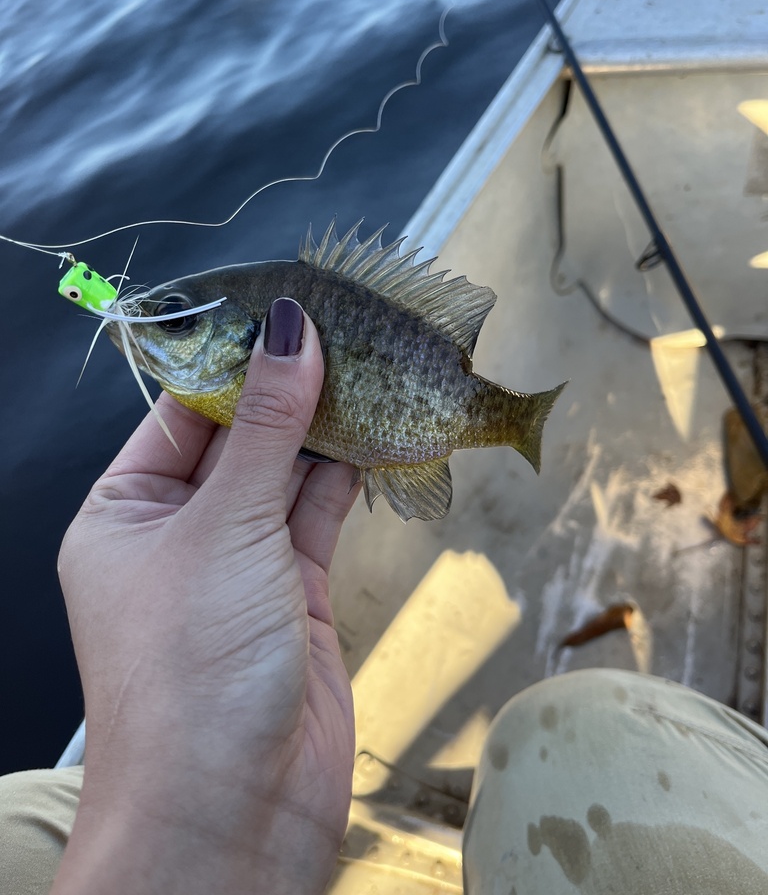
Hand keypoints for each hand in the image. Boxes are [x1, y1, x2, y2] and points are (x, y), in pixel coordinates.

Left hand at [52, 298, 360, 894]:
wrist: (235, 816)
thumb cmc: (192, 673)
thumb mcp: (224, 529)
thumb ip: (268, 428)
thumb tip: (289, 329)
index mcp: (126, 512)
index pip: (184, 411)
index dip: (237, 359)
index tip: (293, 308)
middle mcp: (179, 534)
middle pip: (243, 439)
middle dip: (294, 390)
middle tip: (353, 330)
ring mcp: (240, 565)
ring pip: (290, 475)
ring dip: (332, 430)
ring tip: (380, 369)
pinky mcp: (294, 594)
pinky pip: (322, 516)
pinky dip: (353, 476)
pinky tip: (384, 434)